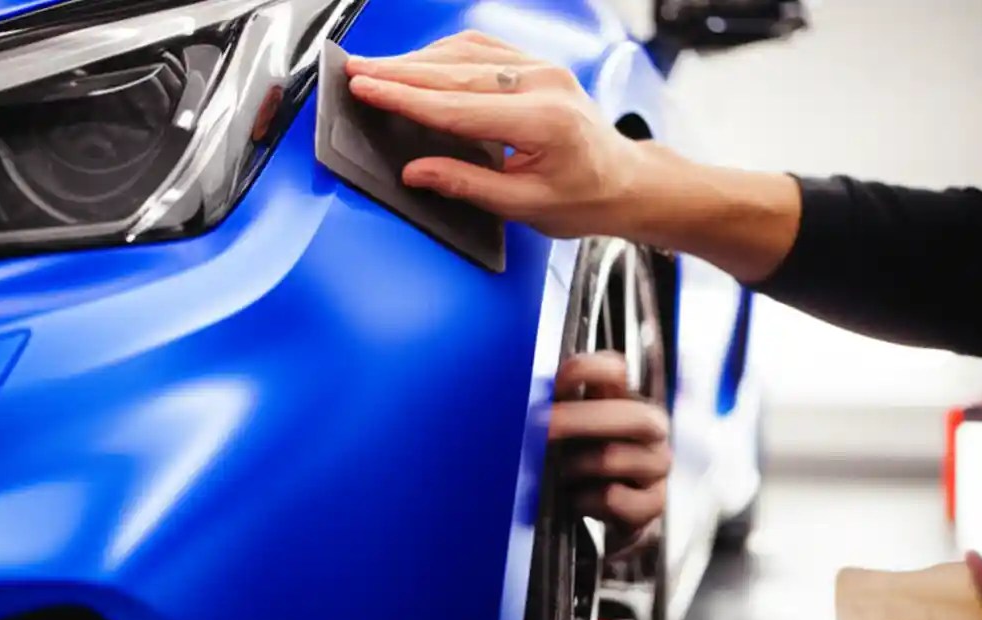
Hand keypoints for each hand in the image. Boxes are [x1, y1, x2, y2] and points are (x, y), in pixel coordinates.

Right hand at [344, 30, 803, 282]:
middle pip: (453, 72)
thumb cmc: (586, 200)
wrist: (627, 183)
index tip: (366, 88)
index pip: (455, 106)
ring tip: (375, 70)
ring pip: (464, 54)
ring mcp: (541, 69)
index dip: (404, 98)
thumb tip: (416, 172)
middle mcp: (541, 84)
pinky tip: (417, 66)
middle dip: (398, 72)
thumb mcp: (526, 207)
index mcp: (540, 121)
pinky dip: (442, 57)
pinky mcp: (537, 65)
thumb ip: (467, 186)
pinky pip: (481, 51)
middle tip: (354, 71)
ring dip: (415, 61)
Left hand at [547, 351, 670, 530]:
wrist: (602, 509)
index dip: (588, 370)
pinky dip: (584, 501)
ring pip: (613, 458)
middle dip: (579, 420)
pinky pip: (612, 498)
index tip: (556, 383)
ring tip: (559, 473)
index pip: (617, 370)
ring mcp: (656, 465)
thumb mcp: (566, 427)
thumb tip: (523, 397)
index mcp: (624, 398)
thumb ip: (554, 407)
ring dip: (575, 467)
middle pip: (633, 415)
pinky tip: (577, 500)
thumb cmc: (579, 458)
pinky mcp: (654, 503)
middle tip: (542, 428)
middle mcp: (649, 428)